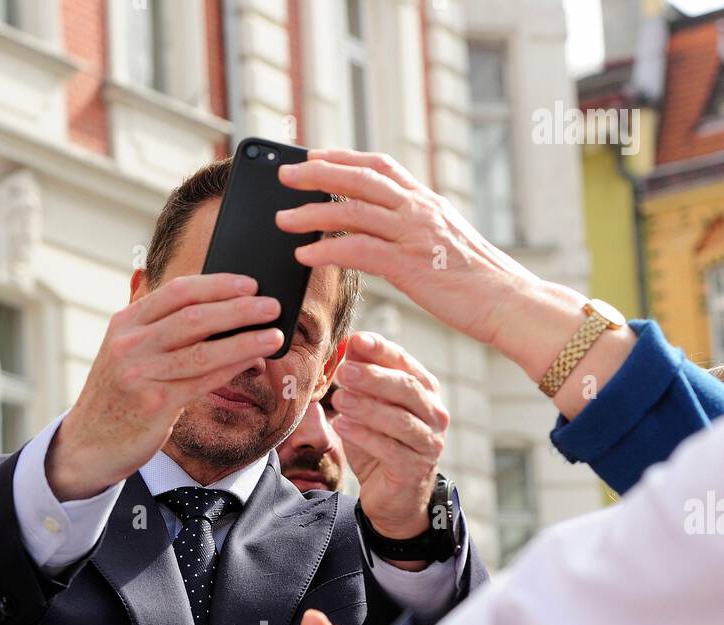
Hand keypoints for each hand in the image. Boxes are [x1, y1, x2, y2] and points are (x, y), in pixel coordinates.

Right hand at [46, 274, 283, 499]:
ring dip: (245, 340)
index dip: (218, 284)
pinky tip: (254, 361)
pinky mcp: (155, 403)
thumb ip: (161, 330)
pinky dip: (232, 368)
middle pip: (194, 316)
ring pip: (203, 349)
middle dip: (239, 308)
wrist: (89, 443)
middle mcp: (130, 343)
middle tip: (273, 304)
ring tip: (275, 333)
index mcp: (125, 322)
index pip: (177, 291)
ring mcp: (141, 373)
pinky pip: (202, 381)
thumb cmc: (120, 395)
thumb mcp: (129, 353)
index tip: (250, 282)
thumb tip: (220, 311)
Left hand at [277, 150, 633, 409]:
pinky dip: (327, 250)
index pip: (380, 166)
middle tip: (284, 175)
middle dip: (317, 173)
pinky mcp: (409, 264)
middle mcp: (419, 209)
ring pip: (352, 211)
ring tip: (282, 218)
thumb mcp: (448, 244)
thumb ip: (419, 231)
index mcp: (428, 201)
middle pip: (359, 178)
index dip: (344, 158)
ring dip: (311, 213)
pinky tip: (305, 255)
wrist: (509, 302)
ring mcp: (414, 234)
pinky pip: (357, 250)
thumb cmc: (480, 283)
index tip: (316, 155)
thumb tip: (393, 231)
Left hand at [331, 332, 447, 540]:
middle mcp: (434, 414)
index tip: (356, 340)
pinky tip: (342, 426)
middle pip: (405, 388)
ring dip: (367, 407)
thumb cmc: (380, 445)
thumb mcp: (368, 408)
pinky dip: (364, 436)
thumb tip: (350, 345)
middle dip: (373, 377)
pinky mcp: (416, 468)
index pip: (404, 363)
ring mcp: (429, 442)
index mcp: (424, 391)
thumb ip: (361, 380)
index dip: (381, 350)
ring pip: (399, 420)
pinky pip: (390, 449)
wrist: (394, 497)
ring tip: (340, 399)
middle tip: (344, 372)